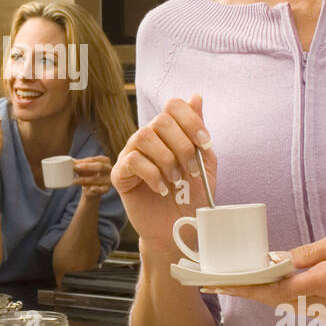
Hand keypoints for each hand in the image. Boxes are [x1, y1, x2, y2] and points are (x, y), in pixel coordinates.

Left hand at [73, 156, 112, 200]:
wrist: (90, 190)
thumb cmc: (87, 175)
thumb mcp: (83, 168)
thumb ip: (78, 164)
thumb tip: (70, 161)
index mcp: (104, 160)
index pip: (93, 160)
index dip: (83, 161)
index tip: (74, 163)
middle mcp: (109, 169)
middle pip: (99, 166)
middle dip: (86, 167)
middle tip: (75, 168)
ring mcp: (109, 179)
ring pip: (98, 179)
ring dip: (84, 180)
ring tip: (74, 181)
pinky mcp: (107, 189)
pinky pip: (103, 189)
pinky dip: (97, 189)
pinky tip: (92, 189)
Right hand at [110, 94, 214, 249]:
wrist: (179, 229)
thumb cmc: (191, 196)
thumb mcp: (205, 162)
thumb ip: (199, 131)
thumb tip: (196, 96)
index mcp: (168, 133)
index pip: (173, 106)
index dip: (191, 120)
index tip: (204, 142)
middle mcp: (148, 138)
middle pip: (161, 120)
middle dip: (182, 146)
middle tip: (191, 170)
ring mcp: (131, 154)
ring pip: (144, 136)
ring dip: (167, 160)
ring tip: (176, 180)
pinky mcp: (120, 174)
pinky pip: (133, 160)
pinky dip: (152, 174)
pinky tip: (162, 188)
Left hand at [199, 226, 325, 312]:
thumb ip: (314, 250)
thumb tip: (281, 257)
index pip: (277, 288)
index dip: (247, 287)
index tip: (221, 284)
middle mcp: (325, 299)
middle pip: (275, 299)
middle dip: (243, 291)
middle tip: (214, 283)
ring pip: (286, 301)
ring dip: (260, 291)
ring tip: (233, 278)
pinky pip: (300, 300)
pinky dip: (281, 291)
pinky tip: (269, 279)